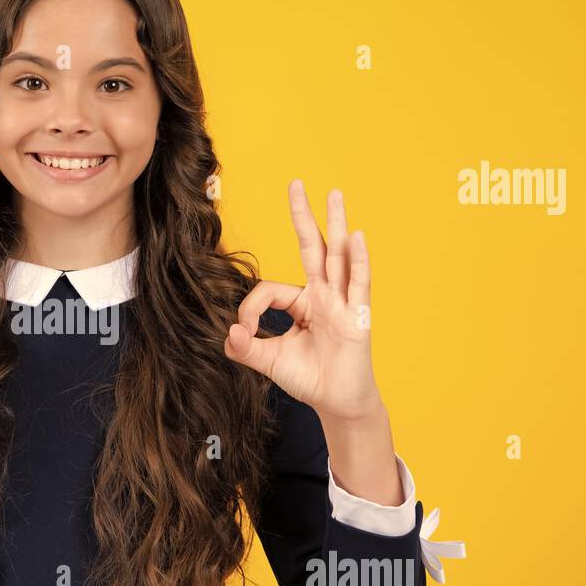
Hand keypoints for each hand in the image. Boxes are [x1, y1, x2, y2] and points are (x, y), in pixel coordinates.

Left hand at [223, 180, 382, 422]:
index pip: (269, 289)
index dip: (249, 308)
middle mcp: (324, 296)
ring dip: (336, 224)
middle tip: (296, 183)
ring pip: (337, 257)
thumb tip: (227, 334)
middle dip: (303, 216)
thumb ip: (246, 348)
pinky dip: (358, 259)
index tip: (240, 332)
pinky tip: (356, 236)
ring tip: (335, 194)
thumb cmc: (310, 378)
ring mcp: (342, 303)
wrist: (337, 403)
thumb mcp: (270, 362)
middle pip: (312, 248)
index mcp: (302, 303)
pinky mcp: (357, 316)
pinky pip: (358, 283)